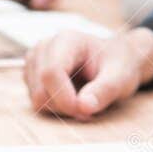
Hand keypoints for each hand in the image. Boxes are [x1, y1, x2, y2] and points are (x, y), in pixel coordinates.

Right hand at [24, 28, 152, 119]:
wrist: (115, 59)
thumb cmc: (118, 64)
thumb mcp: (121, 77)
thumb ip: (104, 90)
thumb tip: (83, 107)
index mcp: (67, 39)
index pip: (51, 73)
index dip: (65, 99)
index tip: (85, 112)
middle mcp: (45, 46)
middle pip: (41, 90)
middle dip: (65, 106)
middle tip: (89, 107)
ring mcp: (35, 60)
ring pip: (37, 98)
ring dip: (60, 108)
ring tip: (83, 100)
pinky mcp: (32, 74)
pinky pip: (37, 101)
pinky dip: (55, 107)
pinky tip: (72, 97)